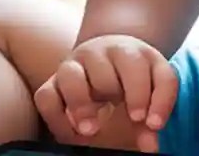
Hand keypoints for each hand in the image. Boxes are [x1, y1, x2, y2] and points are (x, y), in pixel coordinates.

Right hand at [33, 35, 178, 152]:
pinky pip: (45, 96)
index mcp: (131, 53)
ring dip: (80, 104)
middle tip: (132, 119)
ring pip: (70, 76)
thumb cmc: (132, 80)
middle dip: (115, 94)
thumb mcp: (149, 91)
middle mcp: (100, 53)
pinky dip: (56, 118)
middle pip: (104, 71)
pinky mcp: (53, 81)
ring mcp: (74, 64)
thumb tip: (150, 146)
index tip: (151, 122)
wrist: (106, 58)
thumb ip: (153, 114)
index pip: (139, 67)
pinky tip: (73, 135)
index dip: (146, 95)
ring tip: (91, 131)